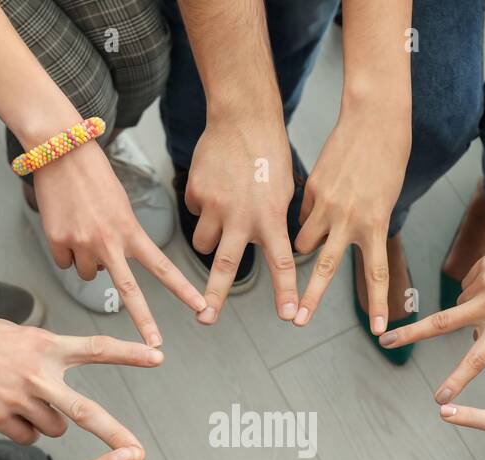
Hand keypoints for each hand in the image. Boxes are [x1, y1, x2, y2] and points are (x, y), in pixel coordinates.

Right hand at [0, 314, 160, 449]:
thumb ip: (38, 353)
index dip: (128, 353)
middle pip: (86, 412)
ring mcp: (16, 398)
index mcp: (43, 345)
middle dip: (115, 436)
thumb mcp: (9, 335)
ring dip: (44, 424)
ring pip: (52, 430)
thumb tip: (55, 373)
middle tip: (138, 456)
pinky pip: (25, 438)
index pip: (95, 348)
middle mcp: (36, 372)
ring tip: (14, 401)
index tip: (157, 356)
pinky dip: (18, 431)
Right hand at [33, 141, 206, 345]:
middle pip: (128, 291)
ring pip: (88, 274)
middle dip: (144, 320)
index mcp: (130, 230)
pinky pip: (65, 262)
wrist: (60, 151)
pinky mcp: (58, 242)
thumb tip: (109, 269)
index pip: (162, 266)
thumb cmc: (94, 175)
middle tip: (156, 345)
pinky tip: (66, 227)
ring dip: (89, 261)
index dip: (183, 289)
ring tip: (84, 230)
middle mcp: (109, 241)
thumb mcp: (121, 205)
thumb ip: (123, 237)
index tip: (200, 307)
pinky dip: (66, 251)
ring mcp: (82, 244)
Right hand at [185, 111, 297, 322]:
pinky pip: (195, 213)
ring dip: (209, 240)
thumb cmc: (270, 153)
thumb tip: (267, 248)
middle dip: (214, 297)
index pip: (282, 264)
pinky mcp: (196, 193)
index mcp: (272, 218)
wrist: (243, 117)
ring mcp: (215, 207)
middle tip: (206, 319)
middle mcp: (242, 217)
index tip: (289, 316)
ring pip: (203, 244)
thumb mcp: (285, 192)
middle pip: (225, 267)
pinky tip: (216, 185)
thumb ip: (274, 223)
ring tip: (222, 218)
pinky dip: (203, 207)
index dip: (286, 292)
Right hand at [294, 111, 408, 331]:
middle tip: (298, 322)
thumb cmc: (388, 158)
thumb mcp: (384, 199)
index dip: (375, 304)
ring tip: (308, 240)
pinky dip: (307, 214)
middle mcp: (349, 220)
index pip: (376, 274)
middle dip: (311, 298)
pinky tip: (318, 196)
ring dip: (303, 246)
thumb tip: (334, 241)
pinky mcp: (312, 188)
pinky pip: (303, 213)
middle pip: (326, 269)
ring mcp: (327, 205)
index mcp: (375, 225)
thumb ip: (364, 225)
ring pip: (304, 241)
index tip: (376, 330)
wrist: (374, 119)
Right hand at [378, 240, 484, 402]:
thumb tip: (472, 330)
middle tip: (385, 340)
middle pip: (441, 323)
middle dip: (410, 333)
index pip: (477, 359)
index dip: (456, 380)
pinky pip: (470, 283)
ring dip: (471, 305)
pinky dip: (478, 287)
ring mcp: (483, 282)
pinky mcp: (481, 265)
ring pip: (462, 302)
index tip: (439, 398)